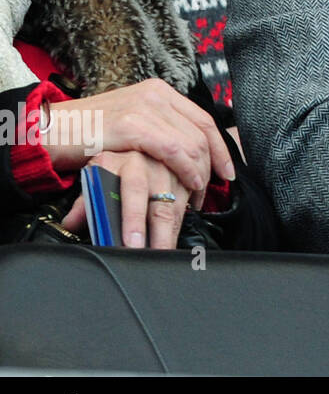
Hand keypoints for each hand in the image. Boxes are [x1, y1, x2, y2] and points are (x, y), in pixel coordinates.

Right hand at [43, 78, 234, 193]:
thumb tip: (188, 152)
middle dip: (215, 162)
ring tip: (200, 195)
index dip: (221, 146)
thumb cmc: (88, 133)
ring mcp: (144, 108)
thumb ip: (159, 129)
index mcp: (160, 92)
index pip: (203, 118)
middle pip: (202, 131)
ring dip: (201, 172)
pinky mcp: (132, 126)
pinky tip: (190, 186)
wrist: (49, 130)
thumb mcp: (131, 122)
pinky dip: (187, 170)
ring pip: (191, 142)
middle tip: (217, 188)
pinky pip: (174, 150)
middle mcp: (157, 95)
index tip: (229, 171)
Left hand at [63, 150, 196, 248]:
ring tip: (166, 255)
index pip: (133, 191)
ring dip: (173, 233)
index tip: (132, 243)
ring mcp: (174, 170)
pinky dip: (187, 219)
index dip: (134, 219)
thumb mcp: (93, 174)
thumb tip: (71, 223)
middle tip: (155, 257)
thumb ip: (84, 201)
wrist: (134, 136)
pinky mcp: (187, 175)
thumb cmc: (112, 160)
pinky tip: (178, 235)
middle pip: (161, 205)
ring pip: (179, 207)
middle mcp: (154, 164)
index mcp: (128, 161)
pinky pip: (193, 200)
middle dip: (160, 236)